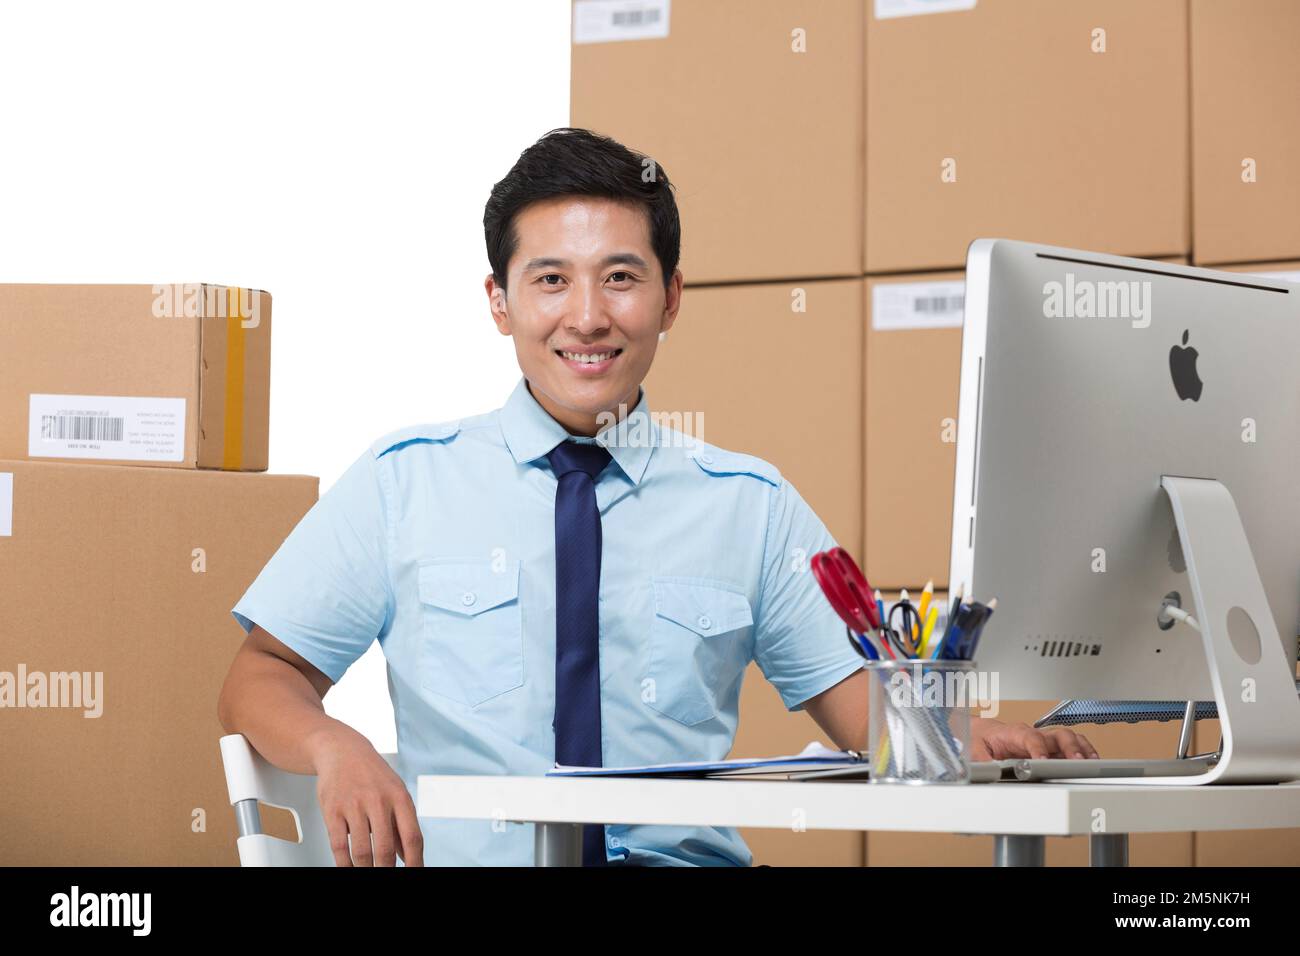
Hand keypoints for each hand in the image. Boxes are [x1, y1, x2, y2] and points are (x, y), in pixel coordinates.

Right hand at [308, 723, 424, 866]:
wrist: (342, 750)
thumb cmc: (373, 775)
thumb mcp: (395, 793)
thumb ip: (401, 825)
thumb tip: (408, 857)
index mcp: (400, 797)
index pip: (413, 837)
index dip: (415, 862)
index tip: (414, 874)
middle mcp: (379, 800)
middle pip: (384, 849)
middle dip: (386, 871)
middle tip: (386, 877)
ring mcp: (354, 804)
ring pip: (361, 851)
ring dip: (365, 870)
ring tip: (367, 874)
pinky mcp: (333, 809)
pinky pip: (339, 846)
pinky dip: (344, 864)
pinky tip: (349, 868)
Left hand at [969, 716, 1099, 760]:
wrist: (981, 732)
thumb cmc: (981, 738)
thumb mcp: (975, 750)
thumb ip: (982, 761)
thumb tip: (988, 772)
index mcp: (1015, 732)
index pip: (1031, 738)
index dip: (1039, 749)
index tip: (1044, 761)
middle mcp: (1033, 734)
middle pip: (1058, 734)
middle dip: (1070, 747)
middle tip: (1076, 762)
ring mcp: (1043, 740)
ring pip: (1068, 738)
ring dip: (1082, 750)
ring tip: (1092, 764)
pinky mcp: (1049, 748)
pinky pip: (1071, 746)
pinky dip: (1083, 752)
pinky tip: (1091, 763)